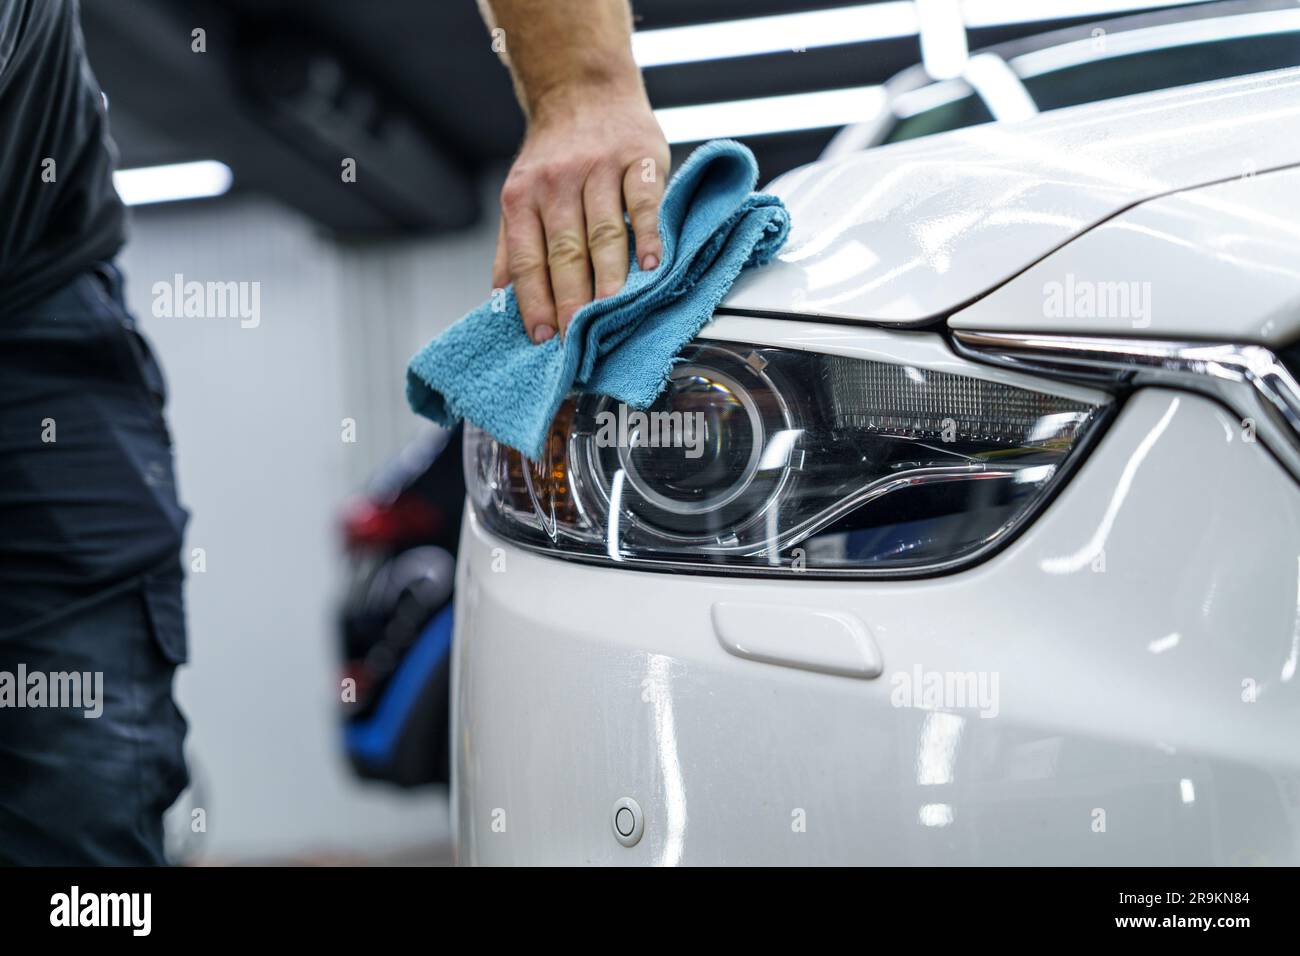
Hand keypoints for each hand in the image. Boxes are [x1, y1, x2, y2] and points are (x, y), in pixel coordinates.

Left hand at [492, 86, 669, 343]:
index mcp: (523, 196)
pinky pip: (644, 201)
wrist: (582, 87)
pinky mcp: (639, 157)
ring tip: (612, 311)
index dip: (534, 300)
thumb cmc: (554, 153)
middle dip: (571, 298)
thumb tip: (498, 297)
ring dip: (609, 275)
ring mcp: (600, 168)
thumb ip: (511, 245)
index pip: (528, 258)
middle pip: (566, 251)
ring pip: (604, 231)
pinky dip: (649, 234)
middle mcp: (558, 182)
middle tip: (578, 335)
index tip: (544, 337)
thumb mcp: (519, 192)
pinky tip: (652, 265)